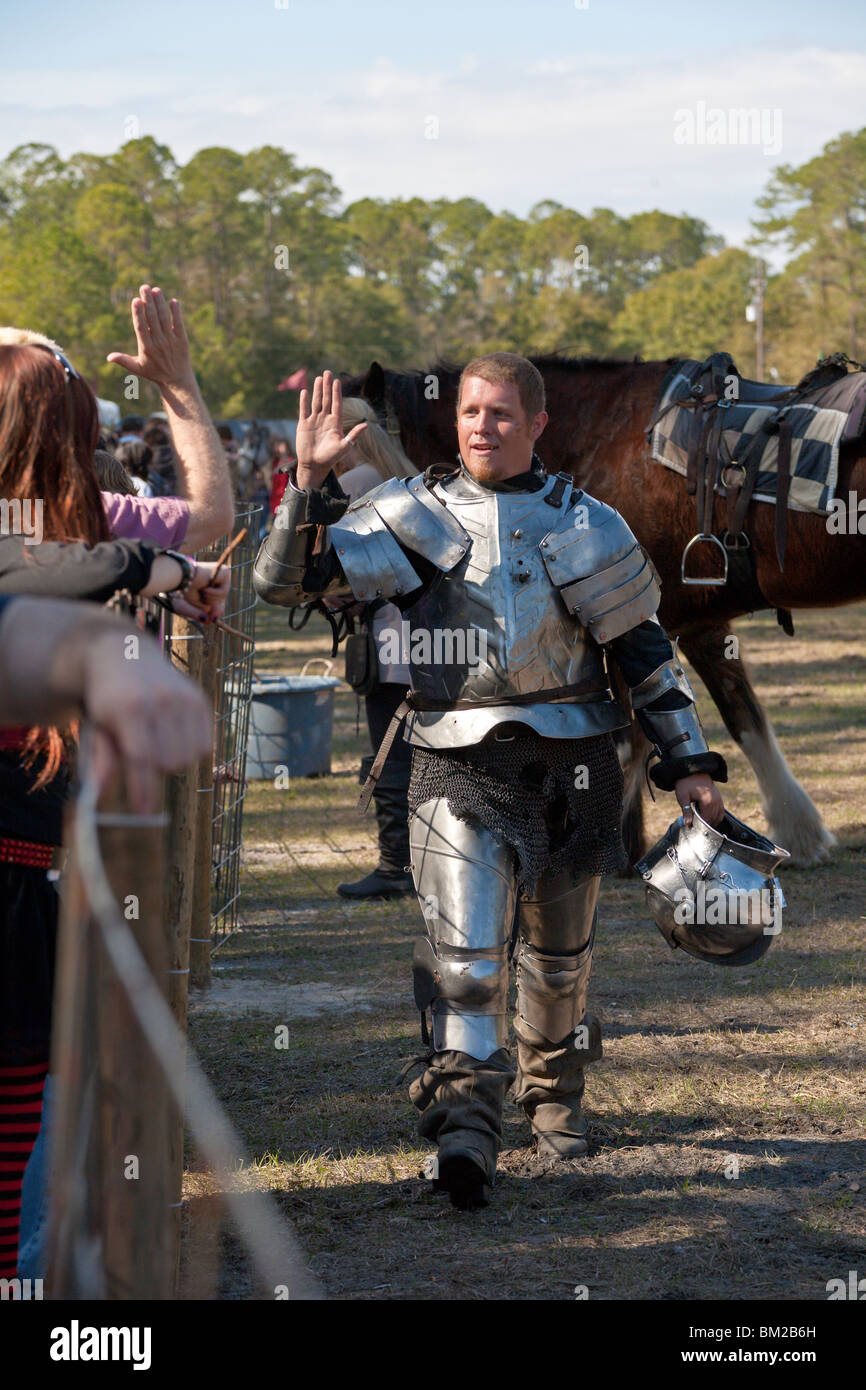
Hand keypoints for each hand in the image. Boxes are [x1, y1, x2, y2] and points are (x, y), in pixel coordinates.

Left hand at [84, 630, 212, 812]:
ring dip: (174, 760)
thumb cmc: (105, 700)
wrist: (123, 656)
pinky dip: (191, 750)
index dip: (143, 788)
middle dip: (154, 769)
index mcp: (130, 708)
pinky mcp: (201, 699)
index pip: (142, 758)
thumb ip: (101, 760)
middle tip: (140, 754)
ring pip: (190, 757)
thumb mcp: (96, 727)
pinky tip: (174, 735)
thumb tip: (99, 794)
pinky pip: (206, 746)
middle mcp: (162, 700)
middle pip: (168, 762)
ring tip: (156, 743)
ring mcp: (185, 698)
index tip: (143, 812)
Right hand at [107, 284, 194, 391]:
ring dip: (160, 303)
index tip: (136, 300)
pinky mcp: (182, 340)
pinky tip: (173, 301)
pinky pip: (179, 324)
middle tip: (144, 287)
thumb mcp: (137, 368)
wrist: (177, 380)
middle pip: (152, 319)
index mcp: (146, 347)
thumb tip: (108, 357)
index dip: (138, 313)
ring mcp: (171, 341)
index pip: (141, 327)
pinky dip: (177, 313)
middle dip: (148, 302)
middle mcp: (159, 343)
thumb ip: (123, 361)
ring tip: (156, 290)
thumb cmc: (154, 373)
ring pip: (165, 319)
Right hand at [184, 561, 229, 620]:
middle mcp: (220, 576)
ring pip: (223, 596)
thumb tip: (215, 619)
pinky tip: (205, 588)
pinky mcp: (225, 571)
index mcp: (213, 582)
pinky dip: (213, 593)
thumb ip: (206, 610)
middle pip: (222, 598)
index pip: (219, 598)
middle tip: (202, 597)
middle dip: (211, 603)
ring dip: (210, 598)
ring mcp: (224, 573)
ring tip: (202, 590)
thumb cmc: (186, 587)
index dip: (214, 608)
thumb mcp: (197, 603)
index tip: (211, 617)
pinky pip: (223, 591)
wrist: (182, 575)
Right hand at [295, 370, 367, 485]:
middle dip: (327, 386)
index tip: (337, 381)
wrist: (315, 465)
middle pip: (327, 399)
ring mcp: (314, 421)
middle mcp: (325, 419)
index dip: (337, 392)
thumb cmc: (331, 458)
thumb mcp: (344, 447)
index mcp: (335, 423)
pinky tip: (305, 392)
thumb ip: (354, 435)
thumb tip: (366, 424)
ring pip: (316, 402)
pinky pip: (304, 410)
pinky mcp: (303, 425)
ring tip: (318, 378)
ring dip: (317, 390)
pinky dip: (304, 401)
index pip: (337, 404)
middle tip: (327, 372)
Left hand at [674, 773, 723, 826]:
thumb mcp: (682, 797)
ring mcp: (718, 799)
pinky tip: (709, 819)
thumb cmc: (685, 783)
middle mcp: (716, 801)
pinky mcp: (719, 797)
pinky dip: (717, 817)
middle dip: (704, 824)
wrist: (692, 771)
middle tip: (695, 825)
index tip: (692, 826)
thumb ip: (686, 811)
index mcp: (707, 801)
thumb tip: (688, 824)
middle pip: (712, 819)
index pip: (706, 819)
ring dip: (711, 821)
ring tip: (701, 822)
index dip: (699, 825)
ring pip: (718, 816)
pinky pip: (721, 811)